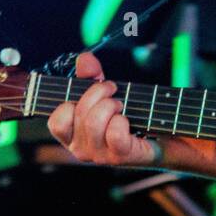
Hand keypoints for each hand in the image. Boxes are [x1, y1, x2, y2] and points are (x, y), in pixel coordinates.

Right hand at [46, 52, 158, 166]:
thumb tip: (85, 58)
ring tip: (120, 105)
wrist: (159, 138)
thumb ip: (90, 75)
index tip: (88, 92)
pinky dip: (122, 121)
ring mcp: (100, 156)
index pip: (56, 122)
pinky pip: (115, 134)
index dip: (70, 102)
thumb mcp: (104, 93)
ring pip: (94, 122)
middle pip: (80, 114)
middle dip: (99, 92)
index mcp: (71, 137)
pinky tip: (127, 120)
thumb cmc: (125, 115)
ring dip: (111, 105)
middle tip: (112, 90)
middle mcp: (81, 150)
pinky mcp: (120, 157)